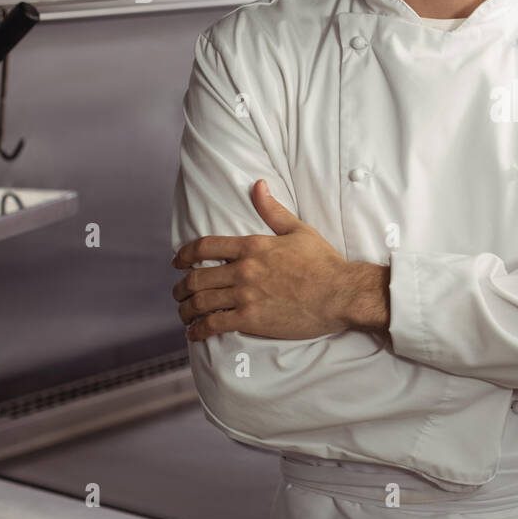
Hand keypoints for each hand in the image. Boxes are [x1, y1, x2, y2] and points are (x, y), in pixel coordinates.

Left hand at [171, 179, 389, 340]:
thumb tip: (258, 186)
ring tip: (185, 315)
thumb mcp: (298, 230)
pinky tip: (195, 332)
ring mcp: (245, 296)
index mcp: (252, 246)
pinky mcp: (251, 319)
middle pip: (196, 278)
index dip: (184, 255)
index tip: (178, 262)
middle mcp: (243, 270)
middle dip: (181, 288)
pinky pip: (213, 325)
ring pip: (200, 303)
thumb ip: (273, 210)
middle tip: (179, 294)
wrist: (340, 293)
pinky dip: (198, 330)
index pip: (205, 247)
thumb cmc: (323, 262)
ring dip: (186, 310)